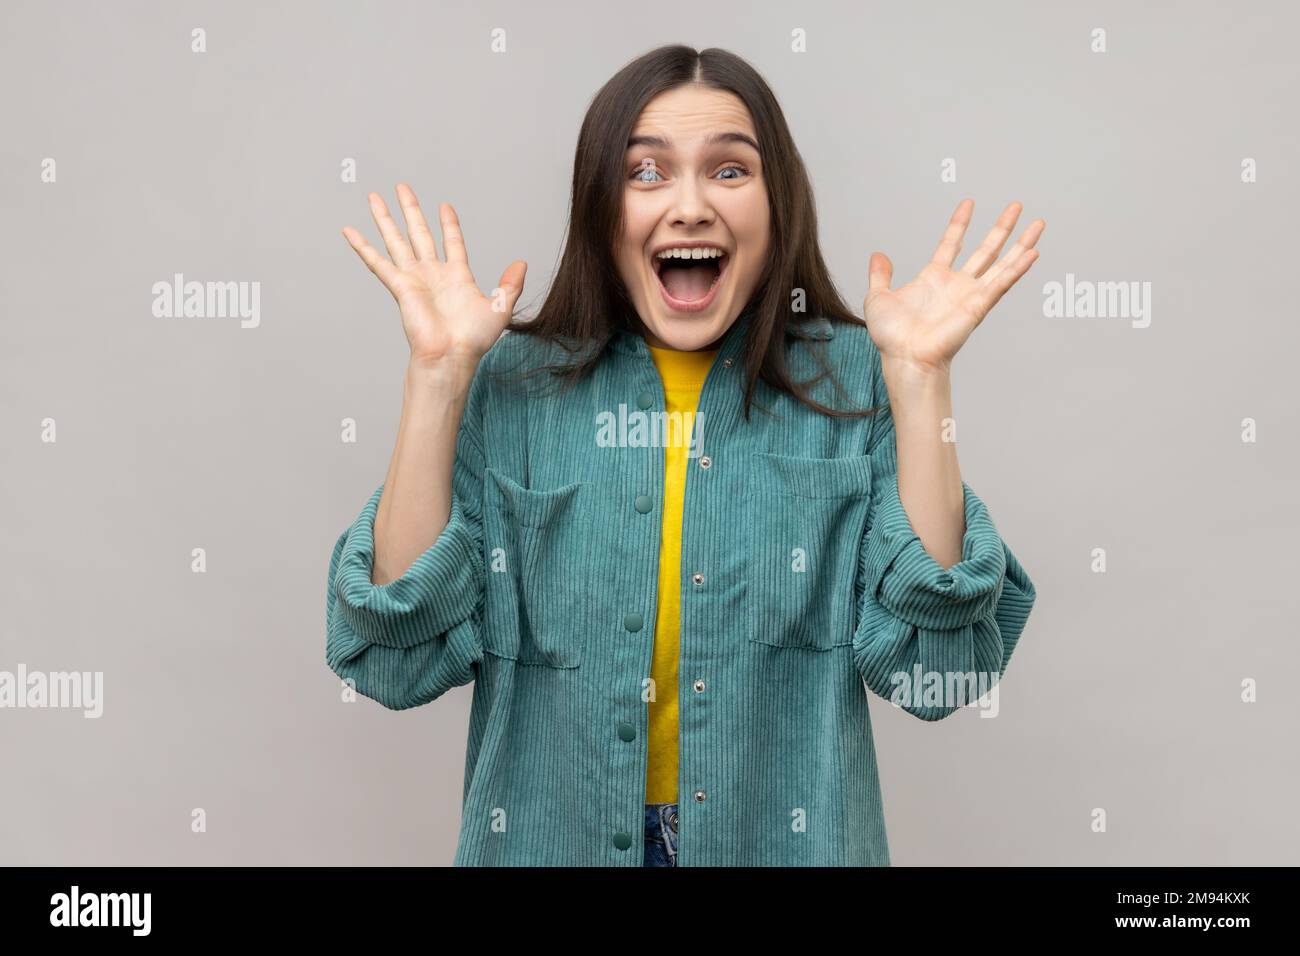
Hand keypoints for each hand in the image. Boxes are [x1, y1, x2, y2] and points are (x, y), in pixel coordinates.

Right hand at [342, 183, 526, 366]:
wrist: (452, 355)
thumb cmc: (473, 339)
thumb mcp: (501, 307)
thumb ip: (510, 284)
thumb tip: (522, 264)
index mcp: (457, 276)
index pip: (452, 242)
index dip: (449, 224)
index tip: (445, 206)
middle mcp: (433, 274)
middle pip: (419, 233)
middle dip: (411, 210)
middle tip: (402, 188)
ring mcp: (414, 279)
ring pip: (396, 240)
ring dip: (385, 218)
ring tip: (374, 197)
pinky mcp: (400, 286)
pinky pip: (377, 262)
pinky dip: (362, 247)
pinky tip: (350, 231)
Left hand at [864, 199, 1043, 373]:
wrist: (904, 356)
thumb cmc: (892, 337)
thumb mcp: (878, 297)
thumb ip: (880, 275)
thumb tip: (877, 255)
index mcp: (934, 279)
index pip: (951, 244)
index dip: (959, 224)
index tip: (968, 203)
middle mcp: (956, 285)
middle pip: (986, 250)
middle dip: (1002, 228)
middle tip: (1016, 206)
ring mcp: (971, 294)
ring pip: (1002, 263)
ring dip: (1021, 243)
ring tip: (1037, 223)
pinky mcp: (979, 305)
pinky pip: (1003, 283)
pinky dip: (1018, 268)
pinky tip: (1033, 252)